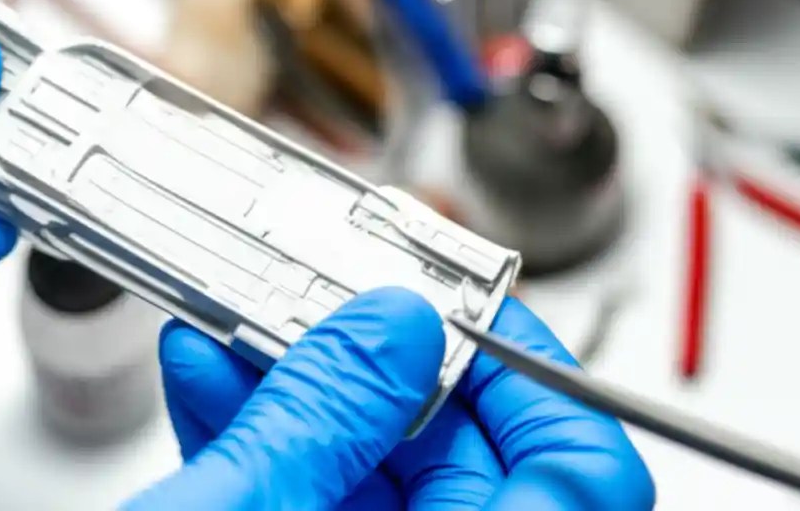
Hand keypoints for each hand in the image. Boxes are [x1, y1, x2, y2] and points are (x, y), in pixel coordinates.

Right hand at [129, 290, 654, 509]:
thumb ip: (320, 419)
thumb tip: (389, 332)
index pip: (579, 483)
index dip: (534, 381)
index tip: (462, 312)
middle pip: (468, 473)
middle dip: (386, 376)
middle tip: (329, 309)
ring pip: (378, 485)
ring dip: (310, 399)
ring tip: (249, 333)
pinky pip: (315, 506)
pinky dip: (270, 445)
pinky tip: (219, 390)